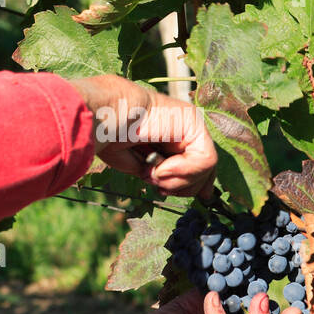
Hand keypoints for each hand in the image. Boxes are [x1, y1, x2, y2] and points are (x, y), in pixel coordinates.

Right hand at [69, 75, 216, 198]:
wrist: (107, 117)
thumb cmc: (112, 138)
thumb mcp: (142, 166)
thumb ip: (164, 176)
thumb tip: (189, 191)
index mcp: (171, 135)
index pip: (197, 164)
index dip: (194, 184)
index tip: (186, 196)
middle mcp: (184, 129)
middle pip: (206, 170)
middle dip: (184, 187)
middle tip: (158, 185)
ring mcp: (191, 125)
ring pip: (206, 168)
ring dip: (177, 180)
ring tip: (154, 173)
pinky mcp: (195, 124)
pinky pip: (205, 160)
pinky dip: (183, 171)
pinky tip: (161, 167)